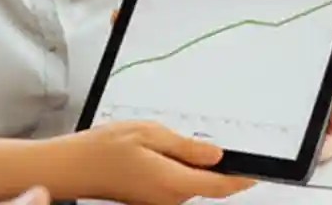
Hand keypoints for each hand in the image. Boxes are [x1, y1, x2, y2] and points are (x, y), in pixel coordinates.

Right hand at [56, 121, 255, 204]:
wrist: (72, 167)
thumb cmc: (103, 149)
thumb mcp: (148, 133)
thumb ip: (186, 146)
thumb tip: (216, 154)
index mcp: (173, 182)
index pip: (221, 186)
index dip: (243, 178)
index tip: (259, 170)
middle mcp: (170, 199)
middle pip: (207, 184)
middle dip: (208, 162)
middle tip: (187, 137)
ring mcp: (160, 202)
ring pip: (190, 183)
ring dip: (186, 164)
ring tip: (157, 143)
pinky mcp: (151, 201)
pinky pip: (175, 185)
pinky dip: (173, 169)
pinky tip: (151, 153)